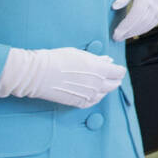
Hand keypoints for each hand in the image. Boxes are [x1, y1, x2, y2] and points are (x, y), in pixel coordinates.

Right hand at [0, 47, 124, 107]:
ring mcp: (88, 95)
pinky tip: (94, 92)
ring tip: (101, 82)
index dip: (118, 69)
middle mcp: (97, 84)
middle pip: (114, 84)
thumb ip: (96, 59)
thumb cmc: (57, 60)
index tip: (117, 68)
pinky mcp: (79, 103)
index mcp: (99, 69)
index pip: (118, 72)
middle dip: (114, 79)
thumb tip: (107, 60)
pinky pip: (94, 102)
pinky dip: (96, 97)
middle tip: (112, 75)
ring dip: (106, 88)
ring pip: (105, 94)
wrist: (38, 74)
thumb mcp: (79, 54)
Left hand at [112, 0, 157, 40]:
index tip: (116, 32)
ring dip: (136, 31)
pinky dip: (145, 28)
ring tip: (124, 35)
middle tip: (117, 37)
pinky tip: (135, 30)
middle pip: (143, 21)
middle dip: (129, 31)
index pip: (137, 12)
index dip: (126, 25)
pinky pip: (155, 21)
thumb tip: (114, 7)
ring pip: (150, 23)